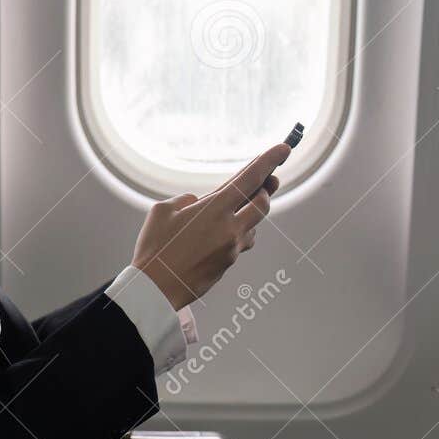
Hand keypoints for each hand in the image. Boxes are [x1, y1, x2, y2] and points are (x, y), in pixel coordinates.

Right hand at [130, 142, 289, 309]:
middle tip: (269, 180)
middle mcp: (230, 227)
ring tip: (241, 207)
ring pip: (254, 225)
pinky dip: (238, 232)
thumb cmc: (155, 248)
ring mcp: (232, 248)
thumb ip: (186, 201)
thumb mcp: (163, 211)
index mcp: (215, 209)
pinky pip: (241, 242)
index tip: (283, 149)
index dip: (269, 161)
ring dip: (251, 214)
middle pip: (263, 203)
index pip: (250, 179)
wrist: (156, 289)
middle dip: (267, 189)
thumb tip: (199, 204)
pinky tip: (224, 232)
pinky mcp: (228, 263)